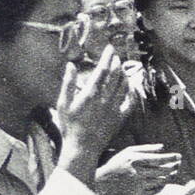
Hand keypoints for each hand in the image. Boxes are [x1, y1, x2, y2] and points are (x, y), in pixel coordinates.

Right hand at [57, 46, 133, 175]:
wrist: (82, 147)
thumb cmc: (69, 125)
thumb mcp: (63, 103)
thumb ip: (68, 83)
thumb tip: (71, 65)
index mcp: (91, 93)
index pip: (103, 69)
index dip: (108, 57)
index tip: (110, 48)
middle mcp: (105, 99)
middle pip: (115, 75)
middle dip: (117, 62)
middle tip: (116, 54)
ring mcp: (114, 108)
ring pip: (123, 86)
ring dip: (123, 74)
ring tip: (121, 67)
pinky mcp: (119, 118)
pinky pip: (130, 102)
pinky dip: (131, 92)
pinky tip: (130, 86)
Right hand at [94, 144, 181, 194]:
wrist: (104, 182)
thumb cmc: (118, 163)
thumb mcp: (129, 151)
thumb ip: (147, 148)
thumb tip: (163, 147)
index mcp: (137, 160)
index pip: (161, 159)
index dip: (172, 158)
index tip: (179, 156)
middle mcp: (140, 172)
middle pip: (165, 170)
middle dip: (175, 166)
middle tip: (178, 164)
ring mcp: (140, 184)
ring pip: (163, 180)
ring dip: (171, 176)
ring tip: (174, 172)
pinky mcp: (140, 194)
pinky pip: (157, 189)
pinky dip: (162, 185)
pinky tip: (164, 180)